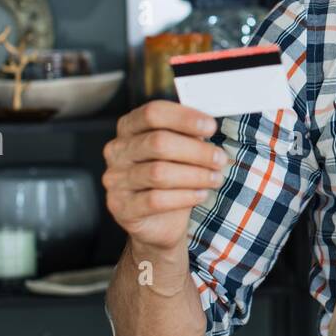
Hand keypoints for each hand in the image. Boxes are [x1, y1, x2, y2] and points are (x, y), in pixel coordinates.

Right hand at [102, 100, 228, 252]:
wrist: (160, 222)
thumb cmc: (171, 179)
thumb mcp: (180, 151)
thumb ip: (188, 135)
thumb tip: (207, 126)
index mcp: (129, 128)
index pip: (152, 113)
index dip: (184, 118)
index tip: (210, 126)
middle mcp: (117, 151)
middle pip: (158, 142)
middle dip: (196, 151)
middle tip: (219, 159)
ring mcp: (116, 180)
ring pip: (159, 172)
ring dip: (195, 175)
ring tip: (215, 178)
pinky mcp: (121, 207)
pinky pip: (155, 200)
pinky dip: (184, 196)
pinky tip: (201, 195)